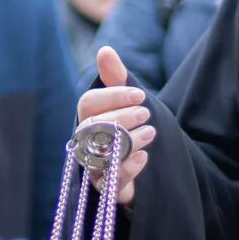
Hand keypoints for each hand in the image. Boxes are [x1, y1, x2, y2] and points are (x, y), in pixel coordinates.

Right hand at [73, 47, 156, 204]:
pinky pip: (109, 182)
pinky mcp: (109, 189)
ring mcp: (95, 167)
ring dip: (126, 140)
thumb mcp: (129, 104)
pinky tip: (143, 157)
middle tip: (146, 113)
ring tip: (150, 132)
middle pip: (91, 127)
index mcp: (89, 118)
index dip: (112, 96)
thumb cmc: (133, 131)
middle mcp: (86, 142)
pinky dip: (126, 168)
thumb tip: (105, 50)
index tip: (140, 94)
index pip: (88, 103)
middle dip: (120, 117)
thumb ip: (117, 79)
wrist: (152, 171)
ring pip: (99, 153)